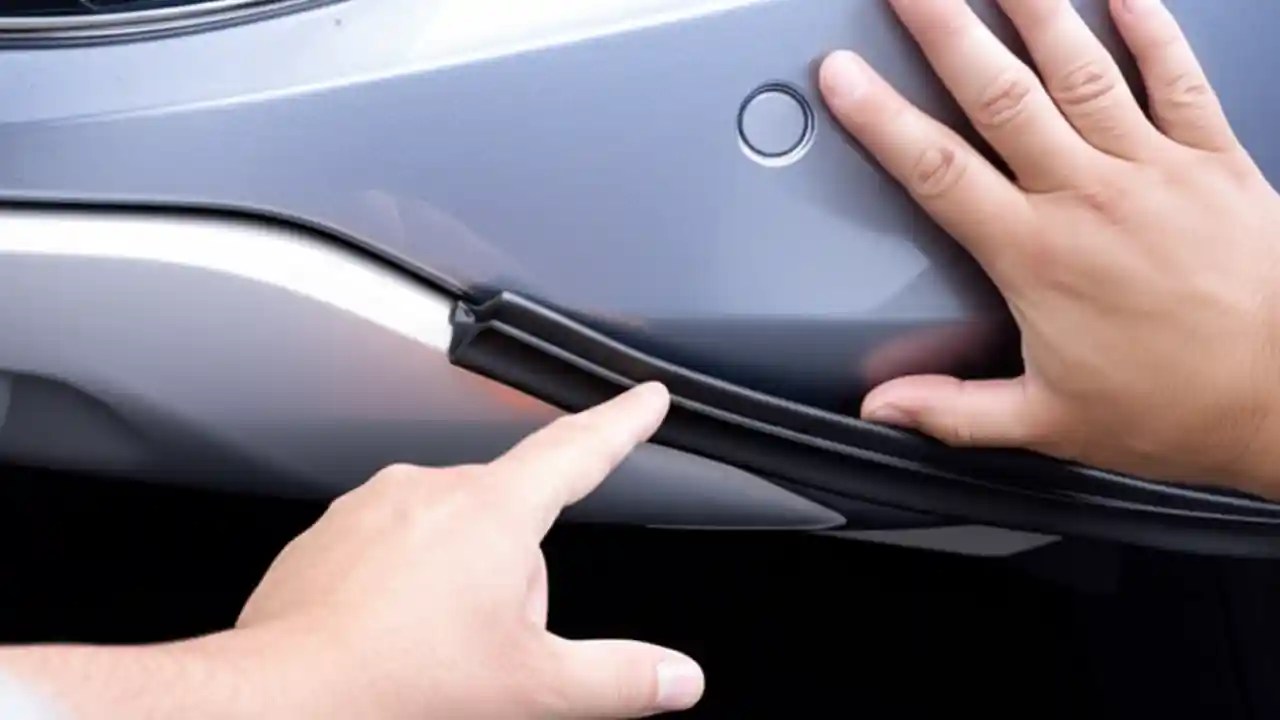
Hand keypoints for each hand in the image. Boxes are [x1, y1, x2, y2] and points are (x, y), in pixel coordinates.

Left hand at [235, 383, 703, 718]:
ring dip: (458, 581)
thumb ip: (619, 678)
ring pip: (449, 534)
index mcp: (492, 514)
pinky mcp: (328, 534)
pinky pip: (391, 547)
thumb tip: (679, 678)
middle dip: (515, 576)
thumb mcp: (532, 689)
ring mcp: (372, 508)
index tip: (645, 398)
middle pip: (510, 520)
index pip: (577, 452)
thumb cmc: (397, 686)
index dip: (621, 423)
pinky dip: (401, 586)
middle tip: (490, 647)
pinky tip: (390, 639)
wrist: (280, 702)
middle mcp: (430, 491)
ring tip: (431, 649)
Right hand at [819, 0, 1279, 495]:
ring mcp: (1154, 169)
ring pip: (1080, 69)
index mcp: (1037, 256)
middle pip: (999, 94)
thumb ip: (955, 411)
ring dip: (1034, 10)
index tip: (843, 76)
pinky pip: (1178, 78)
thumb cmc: (1179, 407)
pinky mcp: (1214, 159)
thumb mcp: (1049, 424)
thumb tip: (885, 410)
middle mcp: (1089, 197)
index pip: (937, 170)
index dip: (881, 118)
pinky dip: (1152, 29)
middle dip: (945, 28)